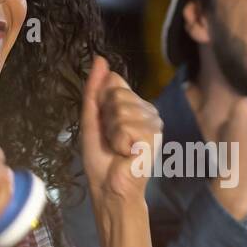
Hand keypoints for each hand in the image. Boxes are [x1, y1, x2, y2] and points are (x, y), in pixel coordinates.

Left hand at [80, 56, 162, 206]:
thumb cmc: (102, 159)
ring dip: (111, 132)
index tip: (104, 124)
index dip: (102, 103)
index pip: (115, 83)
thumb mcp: (92, 118)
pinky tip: (126, 154)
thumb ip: (95, 89)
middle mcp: (149, 111)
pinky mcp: (154, 137)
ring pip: (121, 109)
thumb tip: (99, 59)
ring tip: (118, 148)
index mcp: (136, 105)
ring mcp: (154, 124)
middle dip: (106, 118)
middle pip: (117, 94)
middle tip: (111, 139)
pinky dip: (118, 142)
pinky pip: (125, 126)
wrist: (108, 187)